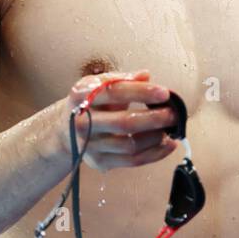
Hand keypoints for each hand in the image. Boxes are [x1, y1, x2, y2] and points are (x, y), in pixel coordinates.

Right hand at [62, 70, 179, 171]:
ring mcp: (90, 145)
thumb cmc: (90, 102)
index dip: (141, 92)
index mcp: (81, 96)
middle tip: (174, 113)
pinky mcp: (99, 162)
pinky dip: (155, 154)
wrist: (64, 130)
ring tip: (172, 127)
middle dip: (154, 118)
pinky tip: (168, 144)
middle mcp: (82, 122)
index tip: (164, 92)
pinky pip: (132, 161)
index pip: (115, 92)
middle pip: (124, 123)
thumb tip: (145, 75)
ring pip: (130, 145)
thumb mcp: (99, 84)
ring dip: (157, 137)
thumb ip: (121, 79)